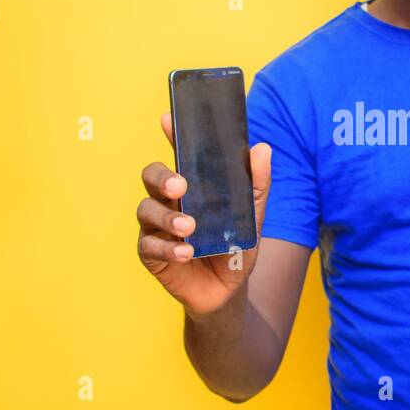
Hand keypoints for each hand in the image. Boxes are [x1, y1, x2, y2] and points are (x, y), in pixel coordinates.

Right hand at [137, 110, 271, 318]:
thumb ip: (257, 186)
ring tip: (190, 228)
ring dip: (168, 218)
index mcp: (192, 186)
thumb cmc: (234, 246)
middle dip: (162, 177)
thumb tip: (262, 149)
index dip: (172, 136)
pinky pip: (149, 245)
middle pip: (151, 176)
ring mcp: (157, 226)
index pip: (179, 155)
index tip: (169, 119)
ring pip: (147, 210)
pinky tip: (186, 252)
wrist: (228, 290)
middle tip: (181, 186)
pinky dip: (168, 248)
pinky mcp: (151, 253)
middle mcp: (169, 201)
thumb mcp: (252, 217)